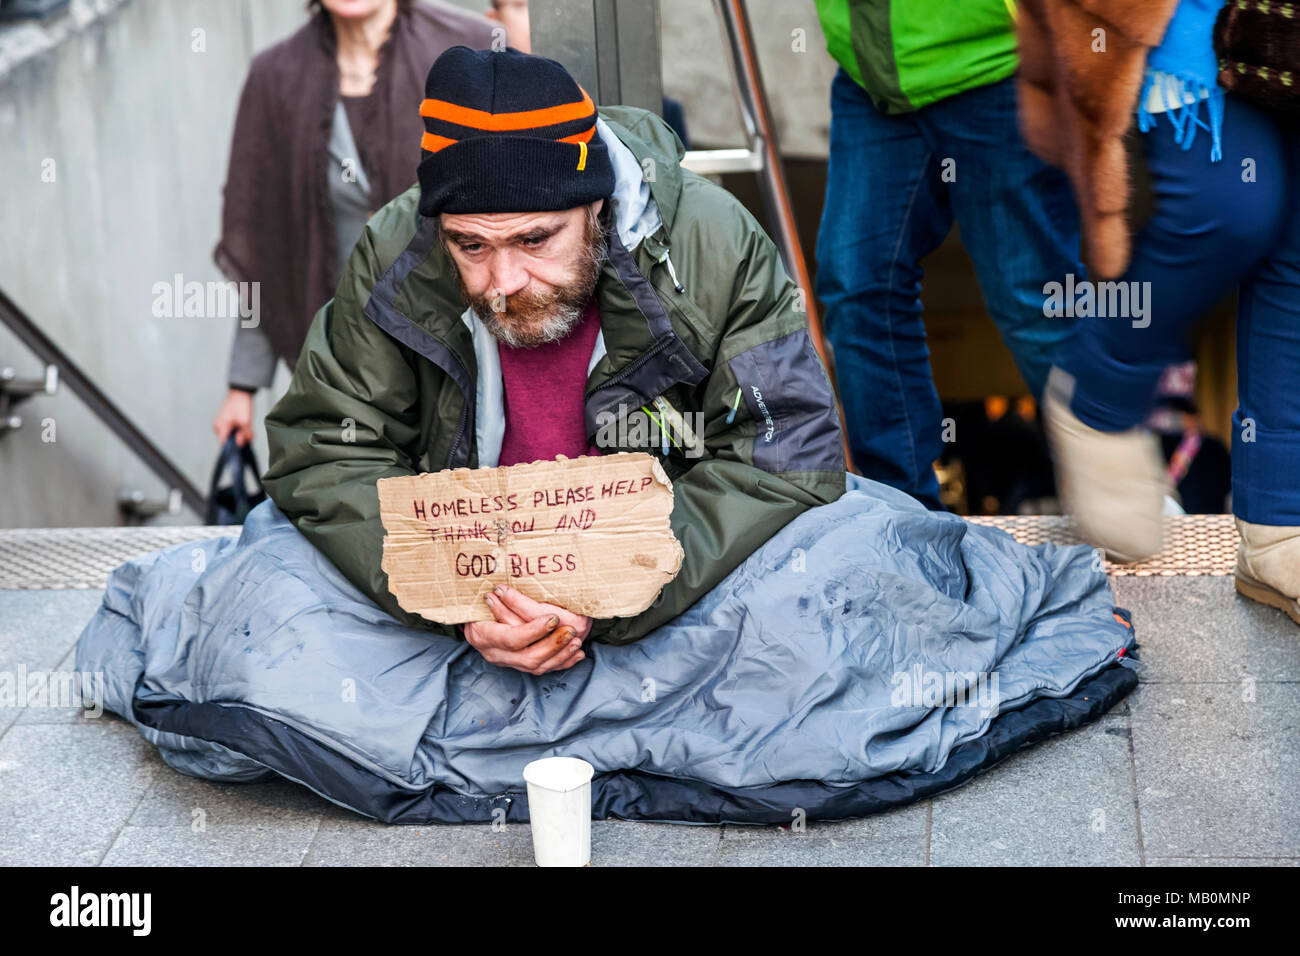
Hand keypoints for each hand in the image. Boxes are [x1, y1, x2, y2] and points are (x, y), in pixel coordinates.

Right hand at [213, 388, 254, 446]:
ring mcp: (221, 423)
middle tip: (249, 435)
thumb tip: (240, 445)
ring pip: (231, 435)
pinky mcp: (225, 421)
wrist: (240, 391)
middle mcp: (218, 427)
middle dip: (240, 440)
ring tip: (248, 429)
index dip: (234, 447)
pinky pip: (232, 430)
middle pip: (229, 440)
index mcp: (220, 427)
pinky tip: (245, 426)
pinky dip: (239, 430)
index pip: (224, 445)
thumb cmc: (241, 404)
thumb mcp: (246, 421)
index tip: (243, 446)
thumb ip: (244, 435)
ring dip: (241, 434)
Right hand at [462, 584, 592, 674]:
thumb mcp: (489, 597)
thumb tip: (507, 590)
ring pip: (537, 667)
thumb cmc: (484, 600)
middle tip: (571, 631)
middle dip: (552, 645)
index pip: (512, 639)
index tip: (553, 618)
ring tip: (576, 641)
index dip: (534, 631)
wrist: (476, 618)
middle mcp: (493, 653)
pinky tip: (577, 655)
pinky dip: (562, 663)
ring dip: (560, 655)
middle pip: (528, 657)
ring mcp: (507, 662)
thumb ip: (503, 598)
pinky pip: (543, 670)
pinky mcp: (519, 666)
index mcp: (482, 635)